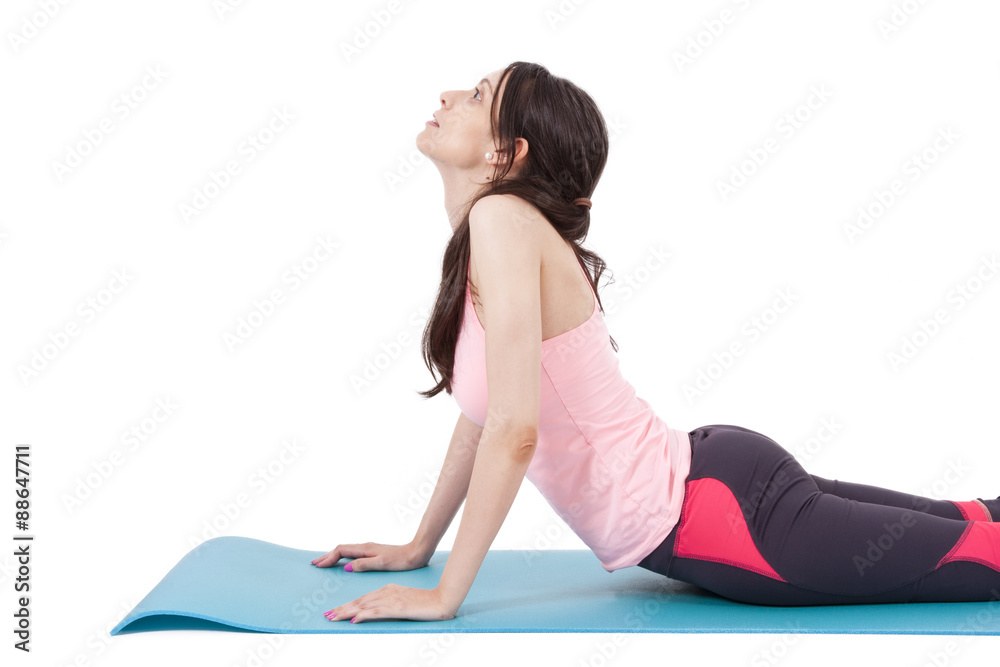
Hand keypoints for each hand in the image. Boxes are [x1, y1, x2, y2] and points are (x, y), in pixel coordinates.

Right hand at [310, 541, 430, 570]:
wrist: (416, 553)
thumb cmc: (401, 560)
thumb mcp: (382, 564)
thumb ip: (364, 564)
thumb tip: (346, 567)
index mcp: (365, 549)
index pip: (341, 551)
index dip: (328, 558)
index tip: (318, 565)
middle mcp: (365, 547)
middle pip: (341, 549)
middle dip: (327, 556)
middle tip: (315, 564)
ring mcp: (369, 550)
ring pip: (346, 551)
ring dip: (333, 556)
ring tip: (324, 563)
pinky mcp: (373, 553)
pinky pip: (352, 554)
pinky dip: (342, 557)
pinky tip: (342, 562)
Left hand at [324, 584, 455, 622]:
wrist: (442, 599)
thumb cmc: (425, 602)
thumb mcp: (404, 601)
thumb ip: (388, 605)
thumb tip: (372, 612)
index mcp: (388, 589)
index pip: (363, 599)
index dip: (347, 605)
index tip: (334, 611)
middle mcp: (387, 592)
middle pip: (359, 601)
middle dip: (341, 609)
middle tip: (326, 615)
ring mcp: (392, 599)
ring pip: (364, 606)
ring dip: (346, 612)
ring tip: (333, 618)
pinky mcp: (398, 607)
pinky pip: (377, 612)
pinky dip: (364, 615)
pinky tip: (354, 619)